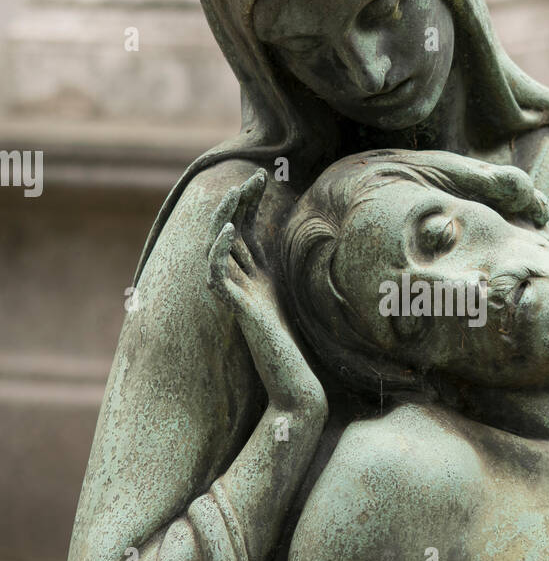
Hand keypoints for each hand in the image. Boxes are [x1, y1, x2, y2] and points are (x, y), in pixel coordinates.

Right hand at [207, 171, 325, 417]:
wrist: (295, 384)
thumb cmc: (299, 350)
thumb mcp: (300, 301)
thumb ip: (295, 277)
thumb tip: (320, 246)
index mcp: (256, 278)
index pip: (246, 231)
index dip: (249, 202)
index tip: (263, 175)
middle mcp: (241, 283)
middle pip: (230, 232)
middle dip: (238, 202)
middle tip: (254, 176)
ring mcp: (236, 295)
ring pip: (217, 248)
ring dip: (225, 217)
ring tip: (236, 192)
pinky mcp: (236, 309)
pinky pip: (216, 275)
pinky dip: (218, 251)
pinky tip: (228, 231)